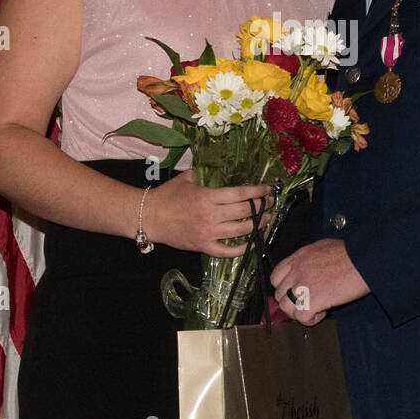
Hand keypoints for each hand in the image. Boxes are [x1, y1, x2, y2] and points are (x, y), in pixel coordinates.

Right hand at [144, 169, 272, 256]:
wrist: (150, 217)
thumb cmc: (168, 195)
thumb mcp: (187, 178)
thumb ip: (205, 173)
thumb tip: (220, 167)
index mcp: (208, 196)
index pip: (240, 194)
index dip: (257, 192)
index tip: (268, 189)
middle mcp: (211, 215)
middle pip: (245, 212)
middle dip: (261, 207)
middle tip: (269, 203)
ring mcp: (208, 233)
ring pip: (241, 231)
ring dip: (257, 225)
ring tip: (265, 219)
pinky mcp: (204, 246)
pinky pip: (228, 251)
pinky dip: (242, 248)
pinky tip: (250, 243)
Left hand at [270, 239, 369, 325]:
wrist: (365, 260)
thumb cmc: (352, 253)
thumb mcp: (324, 247)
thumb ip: (310, 259)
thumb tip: (308, 269)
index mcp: (299, 257)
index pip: (276, 276)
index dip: (283, 287)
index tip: (294, 291)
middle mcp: (297, 271)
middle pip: (279, 295)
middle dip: (291, 302)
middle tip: (306, 303)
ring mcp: (304, 286)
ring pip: (286, 308)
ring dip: (299, 312)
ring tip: (314, 309)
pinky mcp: (314, 300)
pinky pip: (302, 317)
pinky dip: (310, 319)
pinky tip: (323, 312)